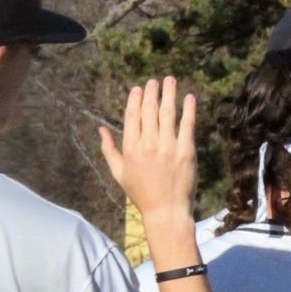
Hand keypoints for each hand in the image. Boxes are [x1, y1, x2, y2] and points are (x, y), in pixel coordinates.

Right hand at [100, 77, 197, 231]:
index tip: (138, 88)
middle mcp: (147, 144)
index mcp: (130, 148)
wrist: (166, 210)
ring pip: (167, 114)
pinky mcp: (186, 152)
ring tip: (170, 81)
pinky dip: (189, 110)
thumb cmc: (141, 194)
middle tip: (155, 81)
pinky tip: (190, 98)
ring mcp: (168, 147)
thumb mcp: (118, 172)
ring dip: (169, 94)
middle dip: (151, 93)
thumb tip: (100, 129)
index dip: (135, 100)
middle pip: (149, 111)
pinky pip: (187, 126)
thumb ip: (109, 149)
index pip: (132, 116)